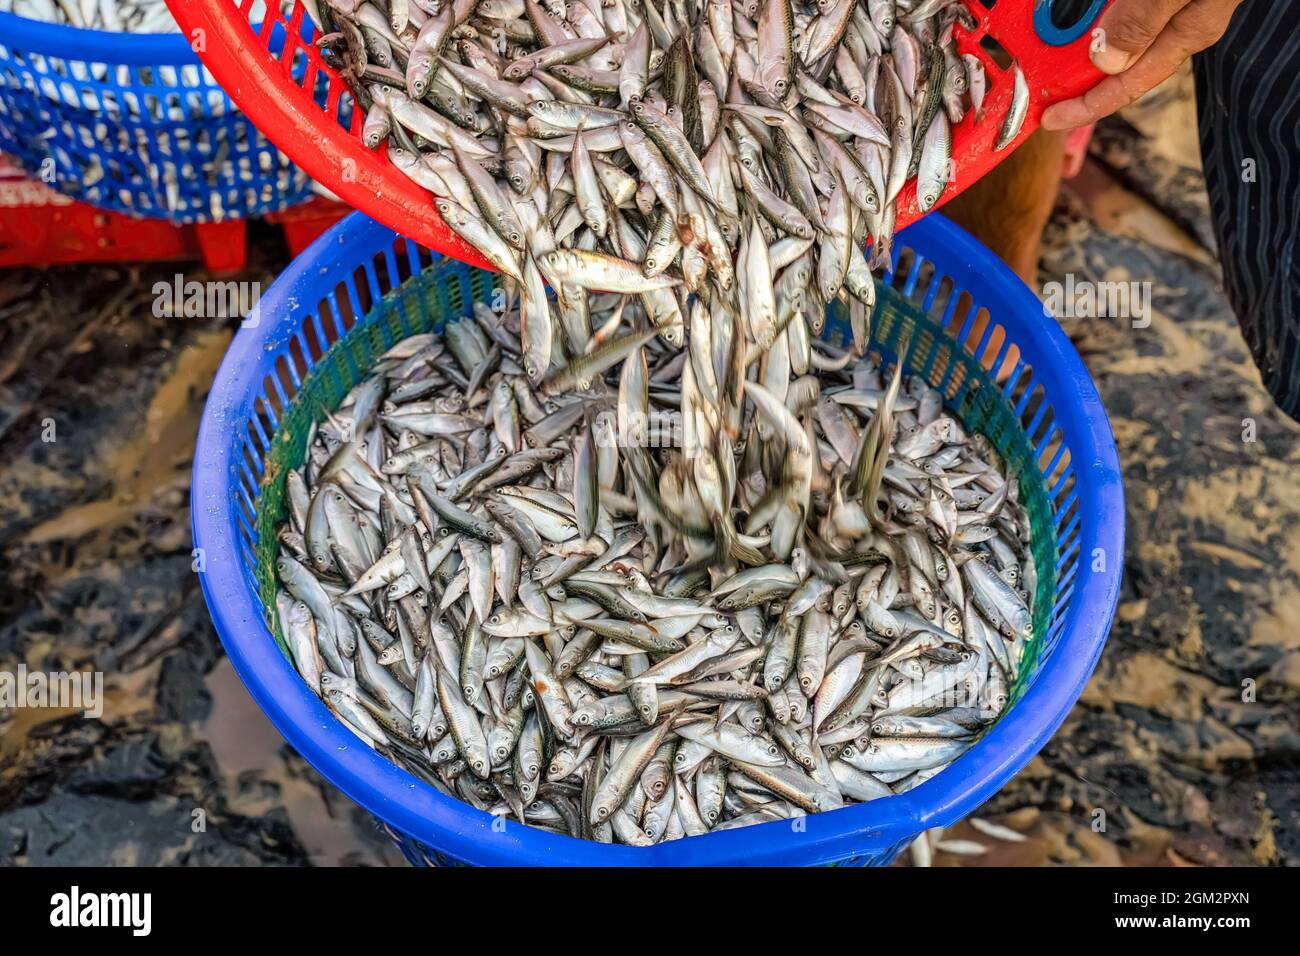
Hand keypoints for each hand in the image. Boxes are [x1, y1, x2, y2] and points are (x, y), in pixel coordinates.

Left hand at [1040, 0, 1243, 130]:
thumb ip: (1146, 19)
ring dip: (1077, 30)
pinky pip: (1116, 5)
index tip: (1049, 118)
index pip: (1129, 84)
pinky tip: (1074, 9)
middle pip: (1112, 58)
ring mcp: (1163, 3)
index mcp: (1183, 33)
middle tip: (1037, 74)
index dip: (1086, 106)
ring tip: (1048, 34)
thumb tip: (1108, 61)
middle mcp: (1171, 22)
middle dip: (1072, 67)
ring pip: (1110, 26)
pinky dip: (1093, 8)